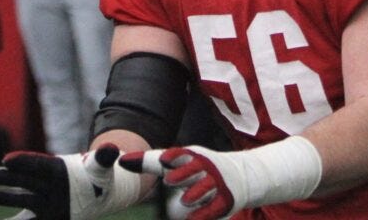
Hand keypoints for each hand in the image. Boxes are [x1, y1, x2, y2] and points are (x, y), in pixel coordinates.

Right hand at [0, 144, 140, 218]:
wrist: (97, 191)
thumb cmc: (97, 175)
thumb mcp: (101, 166)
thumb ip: (104, 157)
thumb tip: (112, 147)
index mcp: (57, 169)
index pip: (38, 164)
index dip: (23, 161)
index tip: (8, 159)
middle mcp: (46, 185)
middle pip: (26, 180)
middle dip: (10, 178)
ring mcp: (43, 202)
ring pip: (22, 199)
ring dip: (7, 198)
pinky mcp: (44, 217)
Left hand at [119, 137, 321, 219]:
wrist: (244, 176)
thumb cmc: (201, 168)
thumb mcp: (180, 161)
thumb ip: (151, 162)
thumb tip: (122, 161)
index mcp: (194, 156)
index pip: (184, 154)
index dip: (174, 156)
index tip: (163, 160)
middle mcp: (207, 168)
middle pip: (195, 170)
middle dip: (184, 174)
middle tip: (169, 180)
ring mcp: (218, 184)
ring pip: (206, 189)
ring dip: (196, 194)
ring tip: (185, 200)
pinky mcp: (226, 200)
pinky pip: (214, 208)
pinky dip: (204, 214)